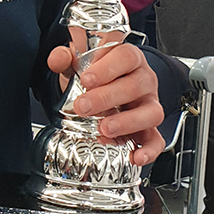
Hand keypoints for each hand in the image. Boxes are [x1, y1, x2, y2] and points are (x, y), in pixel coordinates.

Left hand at [47, 40, 164, 166]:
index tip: (86, 79)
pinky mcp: (149, 127)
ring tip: (104, 128)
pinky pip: (156, 139)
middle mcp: (143, 79)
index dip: (107, 68)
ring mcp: (148, 103)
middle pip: (135, 86)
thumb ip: (66, 58)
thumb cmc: (97, 74)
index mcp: (128, 58)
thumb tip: (56, 59)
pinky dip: (148, 150)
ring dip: (127, 123)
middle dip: (106, 98)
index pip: (125, 57)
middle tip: (83, 106)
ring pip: (151, 112)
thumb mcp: (78, 63)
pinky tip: (135, 156)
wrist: (103, 88)